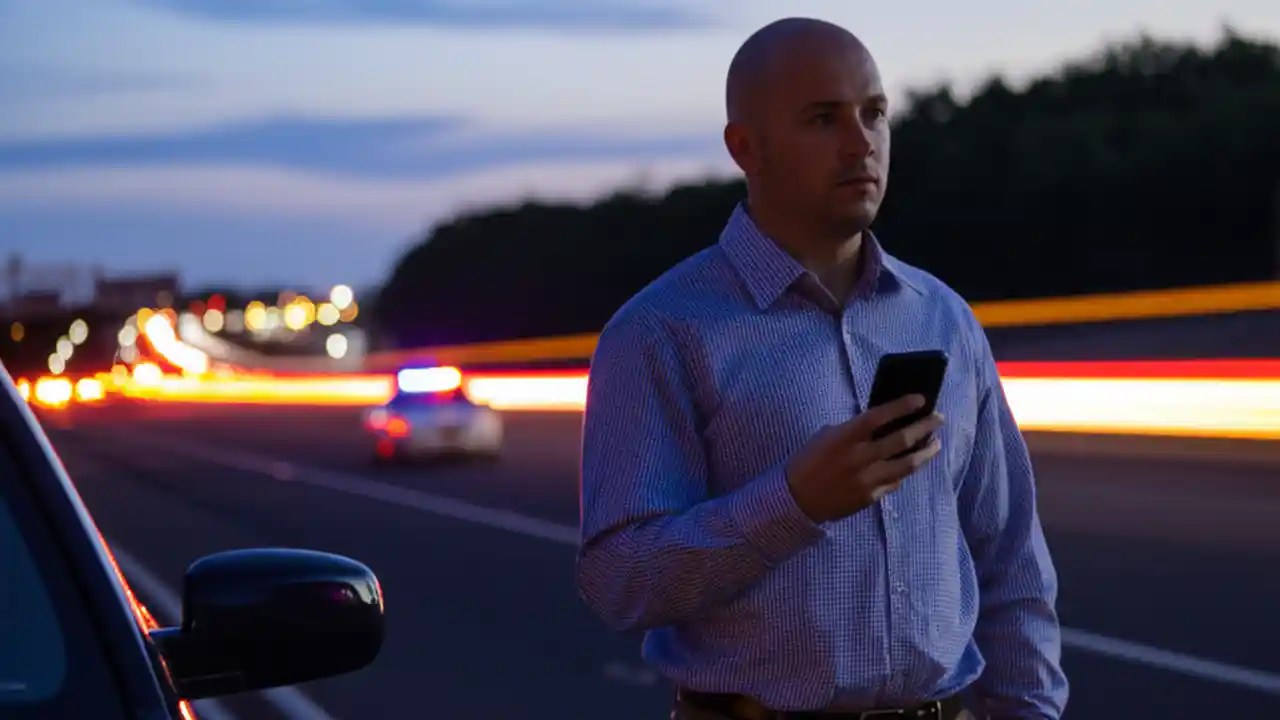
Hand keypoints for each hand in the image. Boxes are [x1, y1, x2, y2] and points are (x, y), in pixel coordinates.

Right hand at [784, 395, 943, 523]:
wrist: (796, 499)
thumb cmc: (808, 461)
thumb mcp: (825, 437)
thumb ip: (853, 430)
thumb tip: (882, 424)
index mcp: (845, 437)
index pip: (880, 416)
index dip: (902, 406)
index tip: (921, 399)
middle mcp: (860, 457)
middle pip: (901, 439)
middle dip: (924, 426)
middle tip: (938, 418)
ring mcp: (867, 479)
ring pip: (907, 464)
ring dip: (925, 452)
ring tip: (935, 443)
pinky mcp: (871, 497)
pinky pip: (895, 481)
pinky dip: (904, 471)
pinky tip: (910, 464)